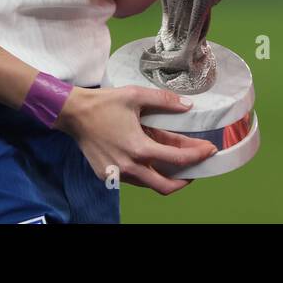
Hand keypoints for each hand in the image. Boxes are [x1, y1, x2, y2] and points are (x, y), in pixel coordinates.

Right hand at [55, 86, 217, 194]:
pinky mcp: (108, 175)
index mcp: (138, 148)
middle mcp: (129, 167)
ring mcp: (117, 174)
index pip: (177, 159)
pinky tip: (154, 157)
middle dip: (186, 179)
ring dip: (166, 175)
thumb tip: (187, 106)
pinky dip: (148, 172)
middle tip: (197, 167)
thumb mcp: (136, 96)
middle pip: (166, 186)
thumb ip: (164, 101)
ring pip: (150, 183)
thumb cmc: (103, 104)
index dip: (197, 155)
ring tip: (178, 160)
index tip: (209, 150)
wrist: (73, 114)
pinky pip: (135, 179)